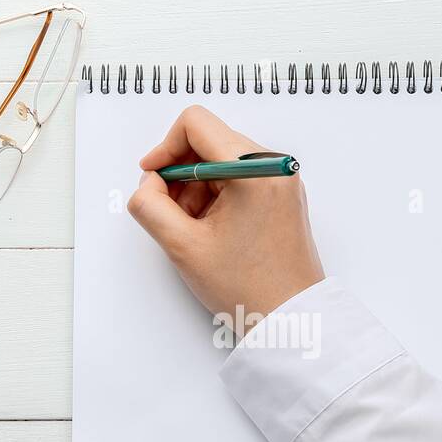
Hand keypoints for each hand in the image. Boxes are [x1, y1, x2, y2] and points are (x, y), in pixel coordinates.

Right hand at [127, 105, 323, 329]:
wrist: (292, 318)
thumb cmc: (248, 289)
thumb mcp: (182, 247)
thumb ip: (150, 205)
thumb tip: (148, 183)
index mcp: (255, 169)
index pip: (196, 123)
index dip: (164, 148)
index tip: (153, 179)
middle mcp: (274, 165)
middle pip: (209, 141)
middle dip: (181, 174)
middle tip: (172, 214)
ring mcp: (282, 180)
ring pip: (222, 161)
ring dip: (197, 188)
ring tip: (194, 230)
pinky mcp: (282, 195)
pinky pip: (239, 178)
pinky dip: (217, 196)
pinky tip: (212, 230)